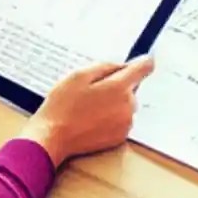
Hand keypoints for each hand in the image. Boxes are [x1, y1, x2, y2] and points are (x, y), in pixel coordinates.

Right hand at [22, 57, 156, 166]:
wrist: (53, 137)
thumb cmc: (62, 106)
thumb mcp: (79, 75)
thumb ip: (105, 66)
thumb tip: (123, 65)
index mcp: (119, 88)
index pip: (144, 67)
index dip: (142, 61)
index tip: (141, 60)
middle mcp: (128, 106)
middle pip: (132, 87)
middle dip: (117, 85)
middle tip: (92, 90)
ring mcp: (126, 123)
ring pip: (126, 104)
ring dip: (115, 102)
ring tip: (89, 107)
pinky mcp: (120, 137)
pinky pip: (122, 119)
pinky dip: (112, 117)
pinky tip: (92, 119)